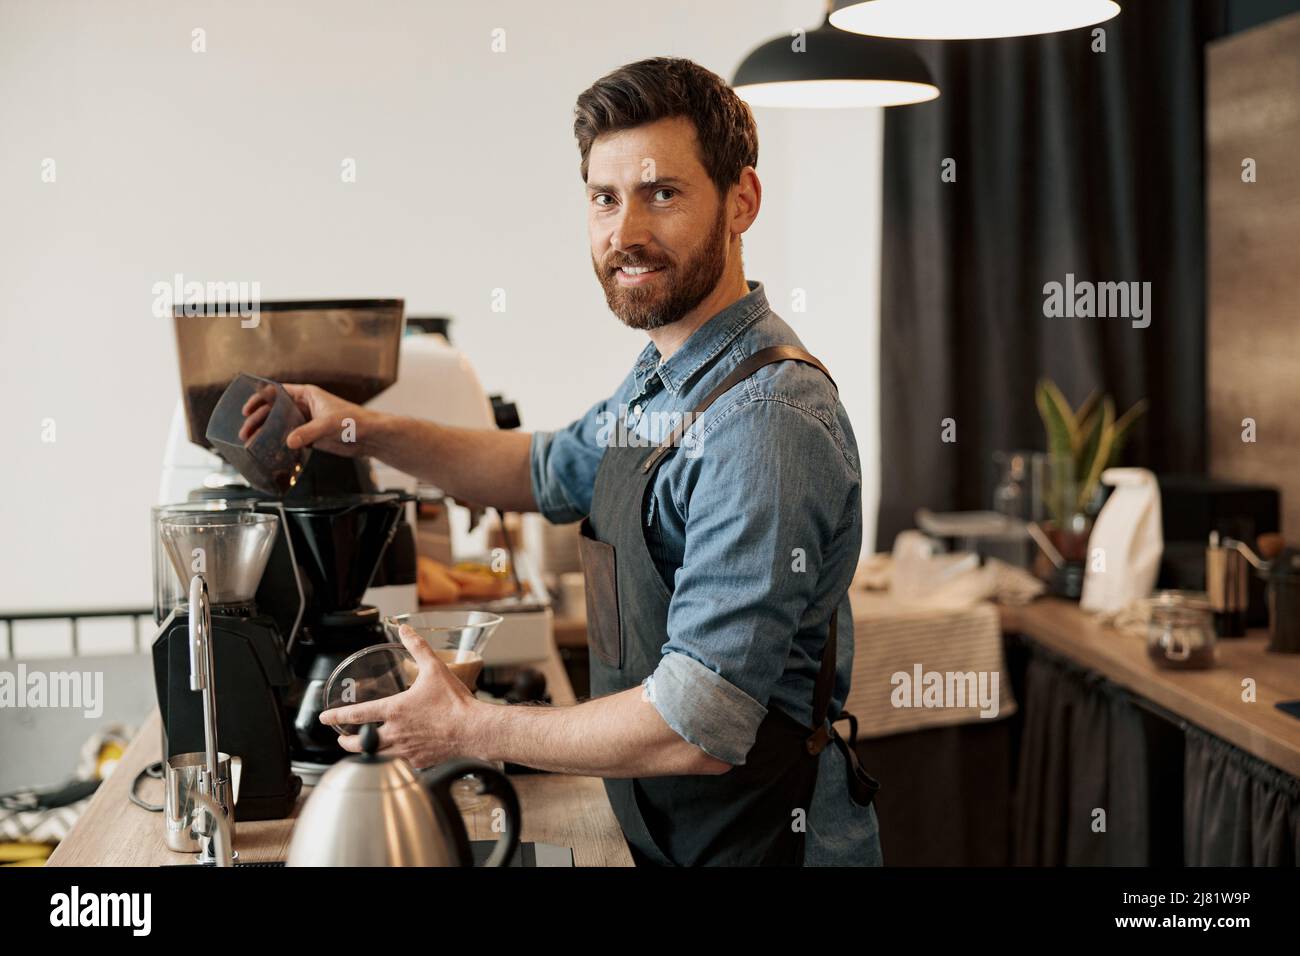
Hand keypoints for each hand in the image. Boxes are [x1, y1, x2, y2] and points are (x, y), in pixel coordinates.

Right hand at [241, 383, 375, 458]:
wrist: (370, 437)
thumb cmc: (355, 421)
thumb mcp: (329, 425)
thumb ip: (308, 433)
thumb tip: (289, 442)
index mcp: (307, 394)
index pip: (276, 392)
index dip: (259, 399)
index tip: (247, 409)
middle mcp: (304, 406)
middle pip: (273, 410)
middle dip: (258, 420)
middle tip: (245, 432)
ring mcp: (306, 421)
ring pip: (279, 425)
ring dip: (265, 433)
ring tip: (250, 442)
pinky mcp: (310, 436)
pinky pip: (289, 438)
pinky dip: (278, 443)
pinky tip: (268, 451)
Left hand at [319, 625, 481, 767]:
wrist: (473, 730)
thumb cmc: (454, 703)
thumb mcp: (434, 668)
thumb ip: (417, 648)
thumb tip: (405, 631)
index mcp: (394, 710)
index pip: (356, 715)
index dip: (336, 716)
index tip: (324, 718)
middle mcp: (395, 733)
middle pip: (360, 743)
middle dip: (346, 742)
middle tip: (342, 739)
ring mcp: (406, 750)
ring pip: (376, 756)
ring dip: (366, 751)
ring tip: (364, 748)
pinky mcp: (418, 761)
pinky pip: (399, 762)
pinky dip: (393, 758)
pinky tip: (397, 754)